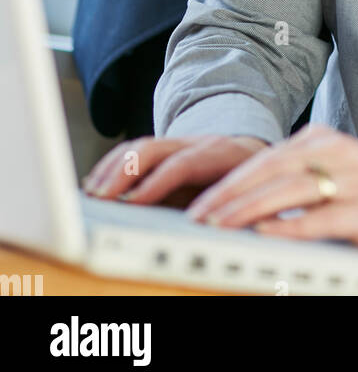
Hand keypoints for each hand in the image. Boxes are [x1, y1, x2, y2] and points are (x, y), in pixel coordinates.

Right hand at [82, 135, 268, 207]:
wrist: (253, 152)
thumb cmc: (252, 182)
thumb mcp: (249, 195)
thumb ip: (231, 209)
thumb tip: (217, 228)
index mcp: (220, 154)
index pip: (184, 164)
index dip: (158, 183)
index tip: (133, 203)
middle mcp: (196, 143)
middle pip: (154, 149)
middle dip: (124, 174)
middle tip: (101, 198)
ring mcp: (178, 143)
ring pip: (139, 147)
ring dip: (111, 170)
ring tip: (91, 194)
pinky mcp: (164, 151)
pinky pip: (133, 151)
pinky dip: (111, 167)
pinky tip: (96, 184)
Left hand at [185, 124, 357, 257]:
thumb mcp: (334, 173)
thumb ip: (296, 178)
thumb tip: (243, 199)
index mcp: (322, 140)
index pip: (263, 159)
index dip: (228, 182)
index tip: (198, 204)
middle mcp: (334, 152)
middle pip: (269, 171)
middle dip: (228, 196)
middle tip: (197, 217)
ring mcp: (352, 180)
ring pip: (289, 191)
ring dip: (249, 210)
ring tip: (219, 226)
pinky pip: (322, 217)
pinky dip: (292, 226)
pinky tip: (267, 234)